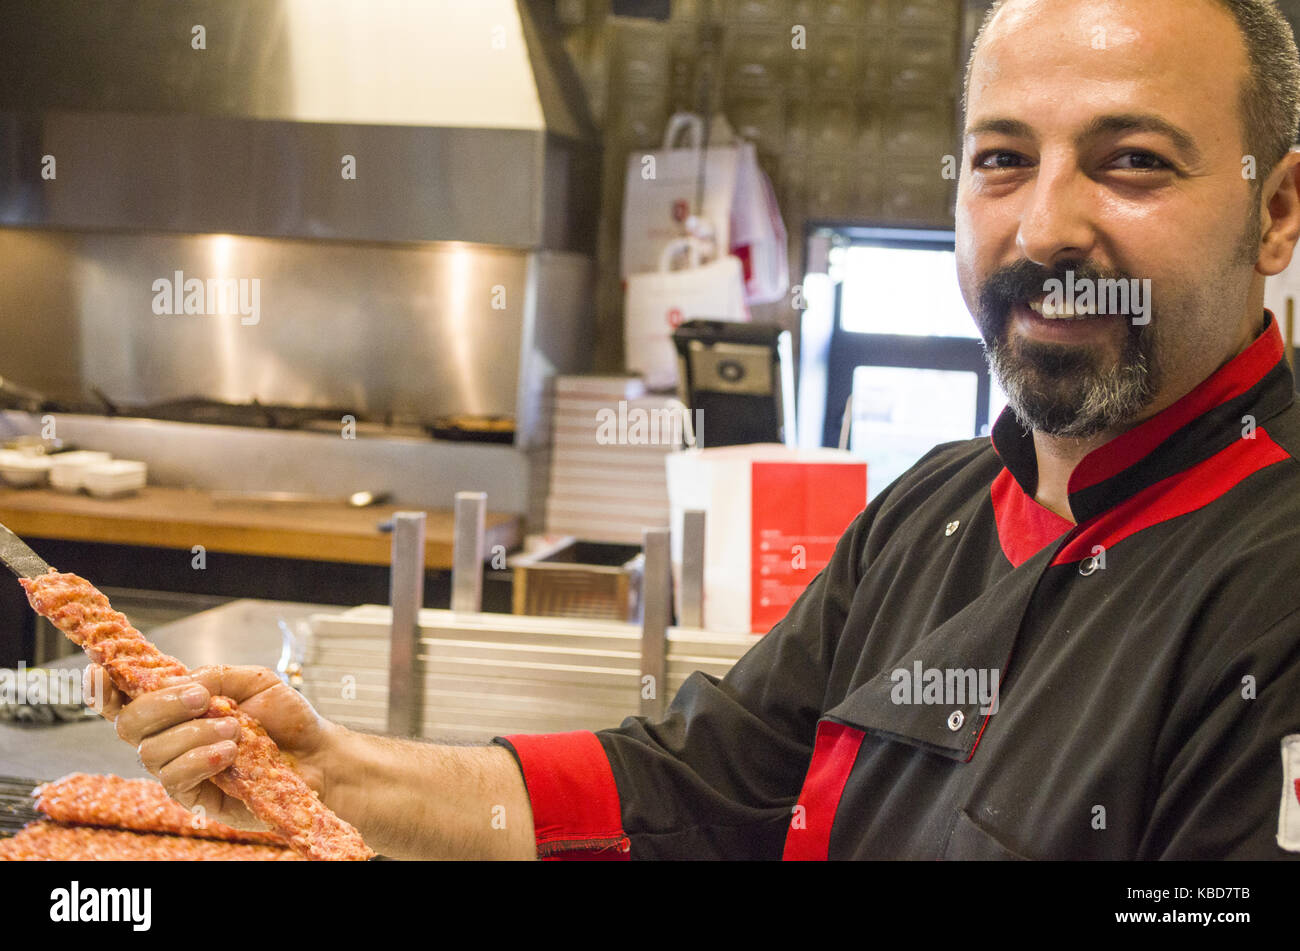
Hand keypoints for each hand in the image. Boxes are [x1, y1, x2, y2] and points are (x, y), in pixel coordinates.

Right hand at [84, 663, 339, 831]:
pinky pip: (174, 781)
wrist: (319, 754)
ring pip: (150, 752)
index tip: (100, 670)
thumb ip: (211, 676)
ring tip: (235, 730)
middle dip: (160, 706)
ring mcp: (179, 769)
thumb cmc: (286, 719)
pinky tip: (229, 754)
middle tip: (203, 699)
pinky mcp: (194, 798)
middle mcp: (170, 737)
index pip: (126, 697)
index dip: (105, 686)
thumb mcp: (253, 680)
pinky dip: (200, 760)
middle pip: (127, 723)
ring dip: (193, 734)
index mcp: (178, 706)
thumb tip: (176, 683)